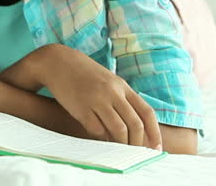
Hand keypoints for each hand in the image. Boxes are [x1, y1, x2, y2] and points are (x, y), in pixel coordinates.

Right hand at [26, 44, 161, 149]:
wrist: (58, 62)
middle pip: (134, 124)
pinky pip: (97, 129)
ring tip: (119, 149)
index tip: (157, 148)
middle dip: (137, 144)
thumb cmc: (85, 74)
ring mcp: (97, 100)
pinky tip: (100, 137)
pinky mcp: (81, 108)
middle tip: (136, 154)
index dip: (154, 132)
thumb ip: (122, 100)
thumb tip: (135, 128)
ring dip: (121, 144)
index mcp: (122, 86)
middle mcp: (112, 93)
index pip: (146, 112)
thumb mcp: (108, 82)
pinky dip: (101, 137)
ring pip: (118, 130)